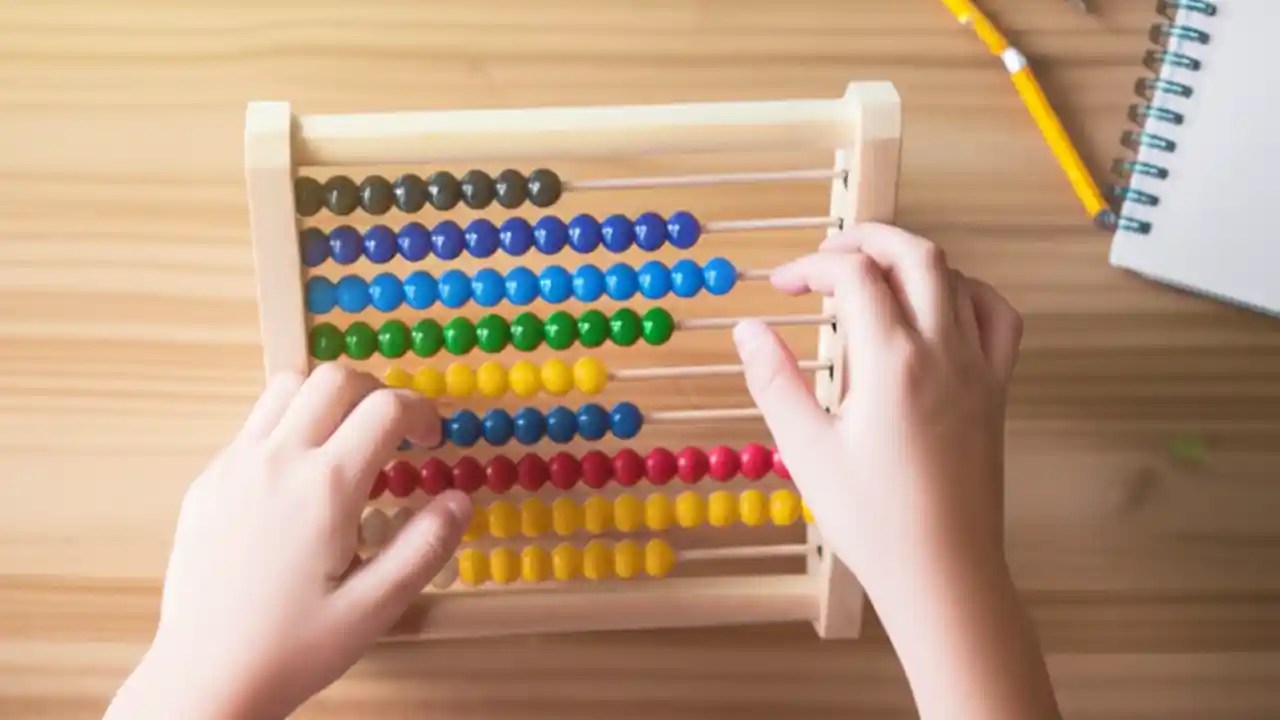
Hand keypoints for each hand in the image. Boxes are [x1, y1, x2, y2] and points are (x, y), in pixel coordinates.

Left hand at [106, 365, 470, 719]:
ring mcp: (235, 465)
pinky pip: (253, 423)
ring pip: (286, 386)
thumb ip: (424, 547)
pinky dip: (288, 423)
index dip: (422, 411)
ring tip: (345, 438)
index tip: (433, 437)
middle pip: (335, 378)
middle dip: (377, 391)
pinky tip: (299, 474)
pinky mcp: (208, 481)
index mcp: (325, 488)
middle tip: (394, 430)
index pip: (386, 408)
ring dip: (326, 397)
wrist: (203, 677)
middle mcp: (278, 461)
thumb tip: (460, 500)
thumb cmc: (291, 648)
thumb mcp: (375, 608)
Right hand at [733, 224, 1057, 718]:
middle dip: (866, 238)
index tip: (782, 285)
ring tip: (872, 274)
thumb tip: (748, 329)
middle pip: (915, 254)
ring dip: (912, 259)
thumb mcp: (807, 449)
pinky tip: (940, 306)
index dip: (812, 266)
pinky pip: (996, 316)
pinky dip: (966, 291)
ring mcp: (978, 367)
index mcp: (892, 361)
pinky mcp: (995, 390)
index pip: (854, 276)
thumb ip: (775, 381)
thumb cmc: (873, 519)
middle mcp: (943, 351)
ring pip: (957, 277)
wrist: (944, 571)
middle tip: (825, 254)